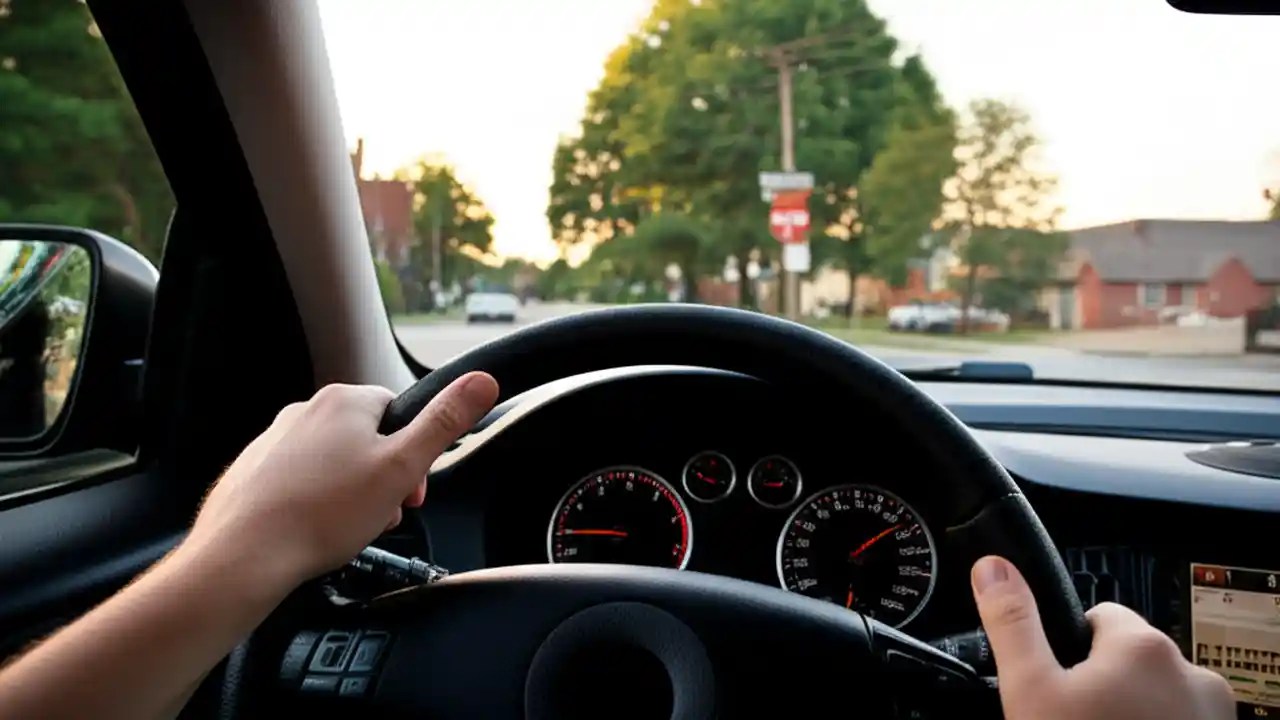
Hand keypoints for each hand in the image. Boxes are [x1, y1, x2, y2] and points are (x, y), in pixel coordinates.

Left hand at [185, 372, 499, 591]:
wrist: (243, 555)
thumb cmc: (321, 515)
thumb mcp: (402, 468)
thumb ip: (445, 422)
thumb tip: (482, 381)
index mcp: (344, 401)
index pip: (399, 413)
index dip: (413, 456)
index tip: (410, 492)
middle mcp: (305, 411)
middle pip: (367, 439)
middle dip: (382, 478)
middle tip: (381, 516)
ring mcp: (274, 440)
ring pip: (334, 463)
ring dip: (350, 493)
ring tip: (346, 529)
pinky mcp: (254, 471)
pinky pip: (300, 482)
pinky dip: (313, 503)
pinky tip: (314, 531)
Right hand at [971, 556, 1233, 719]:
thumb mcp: (1030, 691)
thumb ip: (1013, 623)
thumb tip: (994, 566)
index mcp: (1142, 645)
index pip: (1099, 618)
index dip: (1068, 652)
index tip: (1057, 689)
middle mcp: (1192, 674)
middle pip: (1129, 661)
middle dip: (1102, 687)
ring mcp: (1213, 718)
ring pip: (1155, 699)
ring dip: (1131, 715)